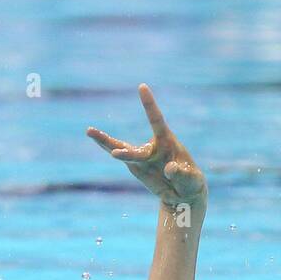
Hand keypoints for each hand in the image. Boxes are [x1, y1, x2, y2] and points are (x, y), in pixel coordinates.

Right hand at [86, 84, 206, 208]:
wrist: (183, 192)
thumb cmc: (191, 182)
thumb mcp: (191, 180)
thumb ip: (181, 173)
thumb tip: (169, 169)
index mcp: (168, 142)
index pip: (157, 121)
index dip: (149, 104)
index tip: (141, 86)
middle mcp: (152, 147)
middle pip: (135, 148)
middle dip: (126, 153)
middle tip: (115, 154)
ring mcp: (142, 156)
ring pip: (122, 149)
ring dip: (105, 142)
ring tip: (89, 131)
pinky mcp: (135, 166)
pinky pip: (121, 156)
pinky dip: (106, 147)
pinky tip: (94, 137)